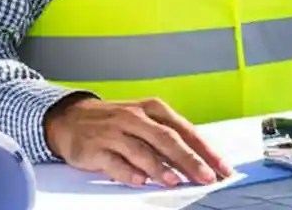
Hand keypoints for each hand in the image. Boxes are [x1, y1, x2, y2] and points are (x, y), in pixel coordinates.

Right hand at [43, 94, 232, 186]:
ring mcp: (114, 132)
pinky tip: (140, 181)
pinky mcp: (95, 148)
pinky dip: (128, 173)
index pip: (186, 130)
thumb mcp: (144, 120)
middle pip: (168, 140)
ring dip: (160, 167)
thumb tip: (200, 159)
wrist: (69, 117)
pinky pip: (114, 162)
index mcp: (154, 109)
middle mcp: (136, 118)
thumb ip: (169, 137)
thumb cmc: (115, 120)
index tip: (222, 167)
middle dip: (190, 160)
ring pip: (142, 151)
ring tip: (176, 181)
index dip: (206, 150)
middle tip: (206, 177)